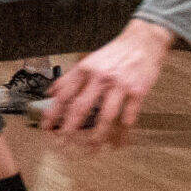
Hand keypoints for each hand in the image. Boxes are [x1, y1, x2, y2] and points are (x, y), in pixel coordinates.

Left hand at [40, 20, 175, 148]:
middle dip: (70, 129)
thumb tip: (51, 92)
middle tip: (63, 145)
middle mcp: (101, 77)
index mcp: (85, 69)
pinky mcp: (138, 92)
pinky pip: (128, 118)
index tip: (46, 128)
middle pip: (82, 108)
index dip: (53, 113)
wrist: (144, 40)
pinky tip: (118, 144)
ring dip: (98, 137)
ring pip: (106, 117)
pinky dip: (122, 134)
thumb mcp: (89, 60)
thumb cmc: (115, 53)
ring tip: (91, 150)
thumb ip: (70, 77)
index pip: (64, 95)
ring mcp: (120, 85)